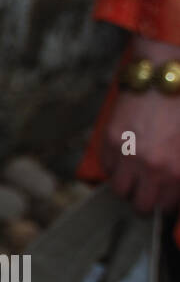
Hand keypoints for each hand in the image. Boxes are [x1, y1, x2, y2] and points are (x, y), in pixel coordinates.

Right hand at [102, 36, 179, 214]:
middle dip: (144, 200)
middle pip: (139, 205)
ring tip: (135, 174)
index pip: (165, 206)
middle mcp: (151, 168)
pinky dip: (115, 166)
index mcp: (176, 170)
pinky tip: (127, 154)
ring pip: (120, 190)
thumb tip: (173, 183)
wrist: (164, 76)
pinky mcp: (110, 143)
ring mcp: (128, 156)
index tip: (165, 196)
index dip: (165, 202)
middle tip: (148, 190)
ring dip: (127, 185)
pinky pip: (108, 169)